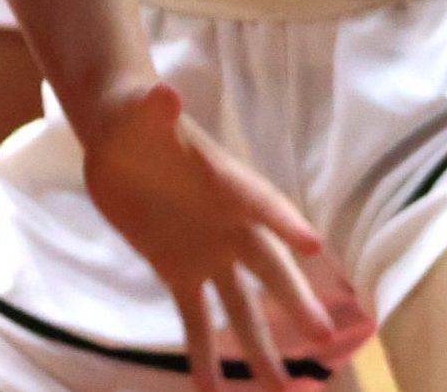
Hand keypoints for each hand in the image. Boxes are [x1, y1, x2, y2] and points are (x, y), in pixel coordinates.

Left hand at [81, 84, 360, 391]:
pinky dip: (202, 354)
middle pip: (269, 267)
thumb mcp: (142, 109)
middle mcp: (229, 224)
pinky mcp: (177, 269)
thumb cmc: (138, 115)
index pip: (261, 202)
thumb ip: (155, 108)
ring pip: (241, 308)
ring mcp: (207, 251)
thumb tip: (162, 90)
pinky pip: (195, 318)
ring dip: (261, 348)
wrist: (121, 137)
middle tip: (326, 336)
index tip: (312, 243)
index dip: (283, 220)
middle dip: (295, 300)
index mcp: (228, 182)